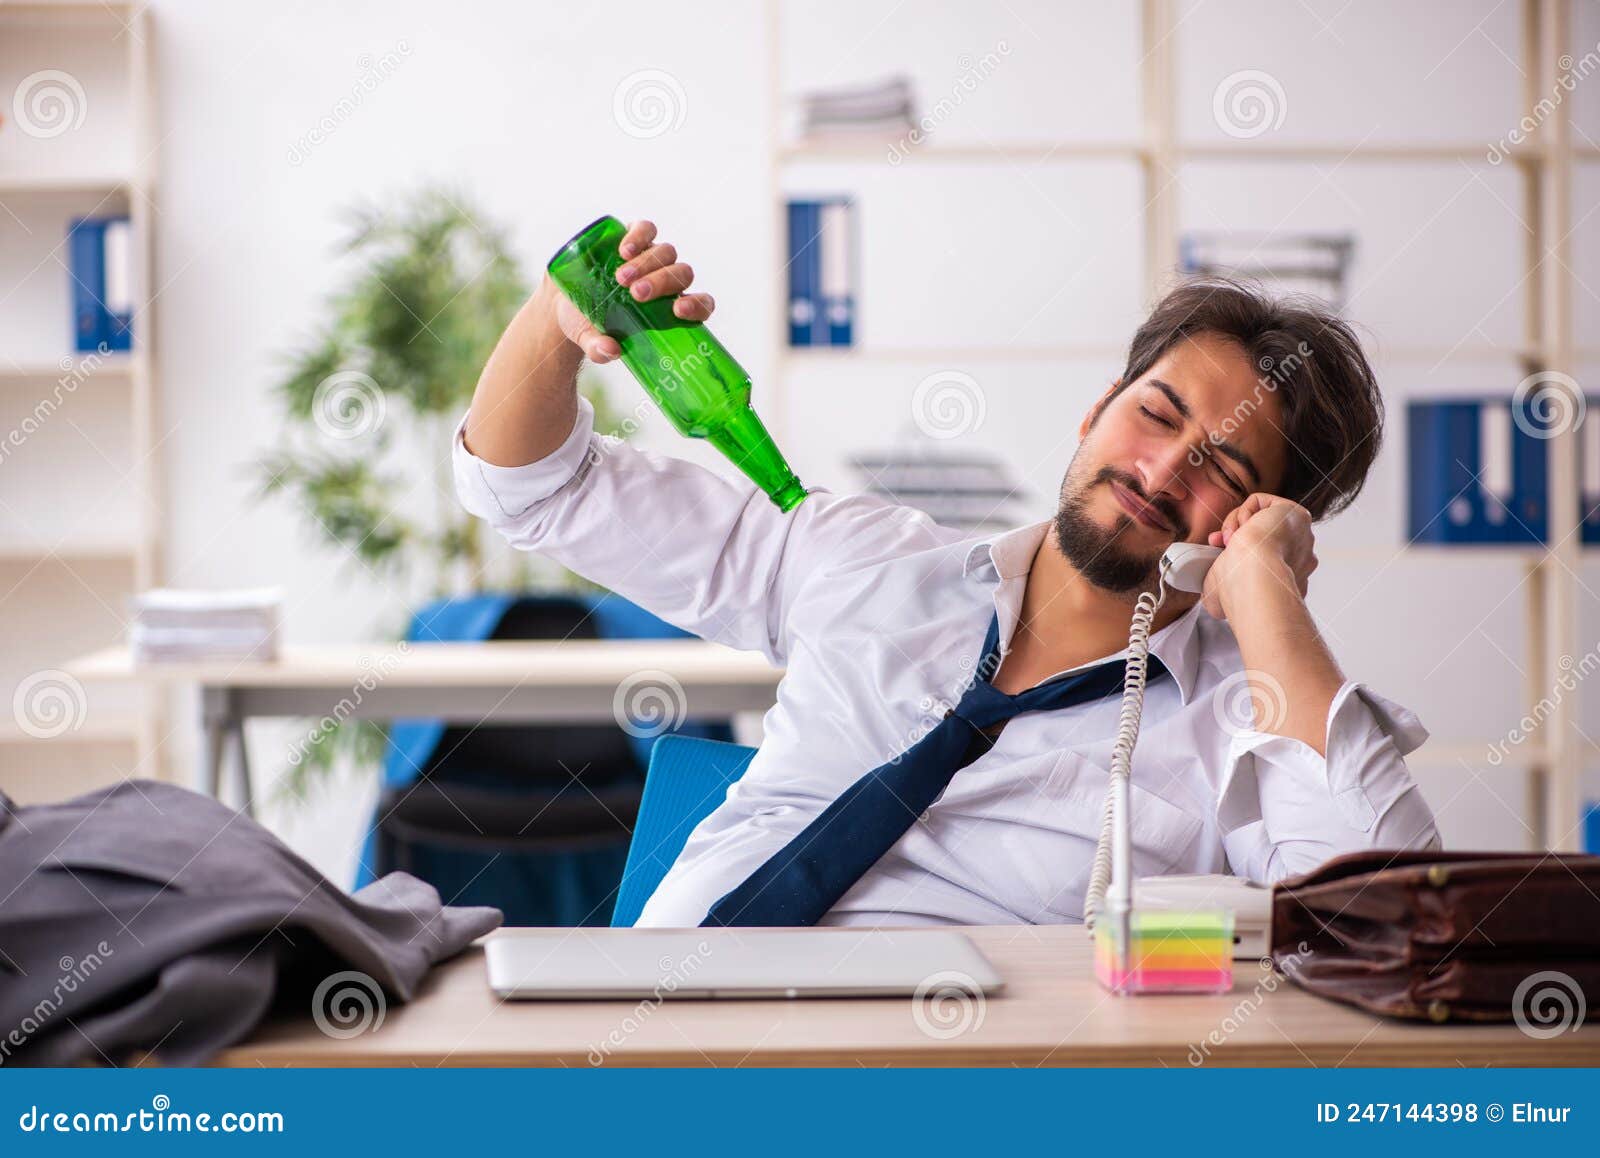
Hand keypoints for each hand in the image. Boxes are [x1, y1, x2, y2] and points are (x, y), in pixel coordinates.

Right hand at [538, 217, 716, 363]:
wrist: (565, 298)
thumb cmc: (588, 323)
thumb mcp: (589, 338)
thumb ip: (599, 349)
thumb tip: (611, 351)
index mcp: (670, 309)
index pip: (700, 304)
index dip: (697, 305)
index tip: (678, 310)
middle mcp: (667, 281)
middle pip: (681, 274)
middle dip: (662, 282)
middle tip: (636, 294)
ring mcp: (652, 257)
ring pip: (667, 252)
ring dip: (648, 263)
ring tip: (621, 277)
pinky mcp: (634, 237)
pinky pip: (646, 229)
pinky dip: (639, 236)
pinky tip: (624, 250)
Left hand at [1199, 493, 1317, 619]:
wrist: (1253, 575)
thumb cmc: (1237, 591)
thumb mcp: (1219, 599)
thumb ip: (1218, 592)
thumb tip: (1210, 601)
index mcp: (1286, 578)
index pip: (1260, 555)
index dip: (1235, 551)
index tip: (1217, 554)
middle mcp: (1298, 558)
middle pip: (1262, 535)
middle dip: (1236, 536)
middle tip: (1218, 543)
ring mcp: (1301, 536)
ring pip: (1260, 518)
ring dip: (1238, 524)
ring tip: (1230, 539)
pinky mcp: (1296, 514)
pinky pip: (1261, 502)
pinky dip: (1244, 511)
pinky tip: (1244, 527)